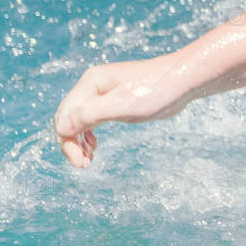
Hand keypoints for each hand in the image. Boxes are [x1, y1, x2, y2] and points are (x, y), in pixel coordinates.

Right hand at [53, 56, 189, 167]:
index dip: (67, 141)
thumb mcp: (123, 105)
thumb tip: (62, 127)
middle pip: (68, 118)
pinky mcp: (113, 101)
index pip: (65, 115)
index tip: (80, 162)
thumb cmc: (156, 90)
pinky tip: (93, 148)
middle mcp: (92, 86)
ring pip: (78, 120)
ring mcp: (102, 93)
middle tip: (84, 165)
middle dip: (71, 143)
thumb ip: (91, 114)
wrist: (184, 80)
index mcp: (90, 83)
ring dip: (79, 141)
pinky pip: (91, 119)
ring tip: (88, 161)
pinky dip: (88, 135)